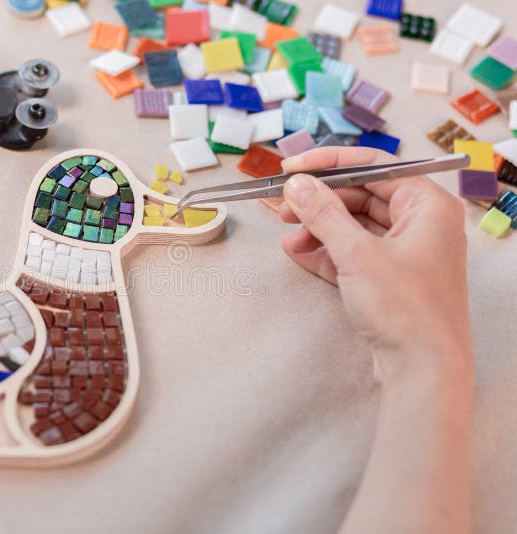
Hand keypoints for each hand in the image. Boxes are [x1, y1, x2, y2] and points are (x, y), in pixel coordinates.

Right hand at [278, 147, 471, 380]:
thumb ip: (324, 213)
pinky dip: (326, 253)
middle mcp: (422, 224)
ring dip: (319, 230)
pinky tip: (298, 253)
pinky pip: (354, 254)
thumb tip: (298, 184)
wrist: (423, 371)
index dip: (329, 164)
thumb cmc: (405, 309)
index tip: (293, 168)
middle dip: (320, 203)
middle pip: (361, 197)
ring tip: (288, 238)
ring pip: (354, 227)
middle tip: (284, 207)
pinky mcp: (391, 279)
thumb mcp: (357, 254)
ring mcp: (406, 253)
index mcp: (428, 205)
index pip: (374, 166)